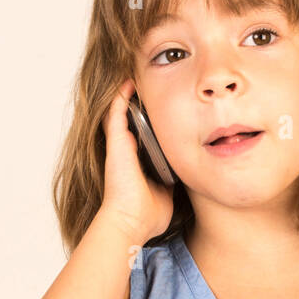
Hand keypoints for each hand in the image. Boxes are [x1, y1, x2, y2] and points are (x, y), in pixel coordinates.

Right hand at [100, 77, 173, 241]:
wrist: (131, 221)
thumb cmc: (147, 216)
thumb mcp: (166, 195)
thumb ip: (171, 184)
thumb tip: (183, 176)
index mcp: (137, 163)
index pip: (143, 136)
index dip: (151, 122)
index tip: (162, 109)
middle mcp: (126, 152)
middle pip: (132, 120)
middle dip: (140, 105)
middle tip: (151, 87)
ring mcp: (119, 146)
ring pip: (121, 113)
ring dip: (129, 96)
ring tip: (138, 77)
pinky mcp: (116, 143)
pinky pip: (116, 112)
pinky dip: (121, 96)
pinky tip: (128, 82)